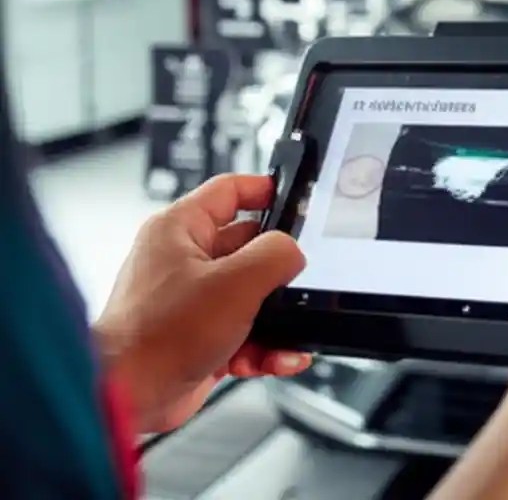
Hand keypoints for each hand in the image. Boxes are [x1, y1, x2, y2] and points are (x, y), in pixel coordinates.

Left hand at [93, 175, 311, 432]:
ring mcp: (191, 300)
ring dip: (277, 318)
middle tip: (299, 278)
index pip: (229, 191)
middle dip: (278, 269)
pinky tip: (279, 358)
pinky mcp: (199, 336)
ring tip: (292, 332)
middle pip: (249, 247)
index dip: (265, 190)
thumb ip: (276, 255)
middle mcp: (182, 261)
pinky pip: (245, 333)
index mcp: (179, 230)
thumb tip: (293, 252)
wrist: (129, 396)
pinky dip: (265, 348)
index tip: (296, 199)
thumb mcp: (236, 282)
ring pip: (251, 296)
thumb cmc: (158, 336)